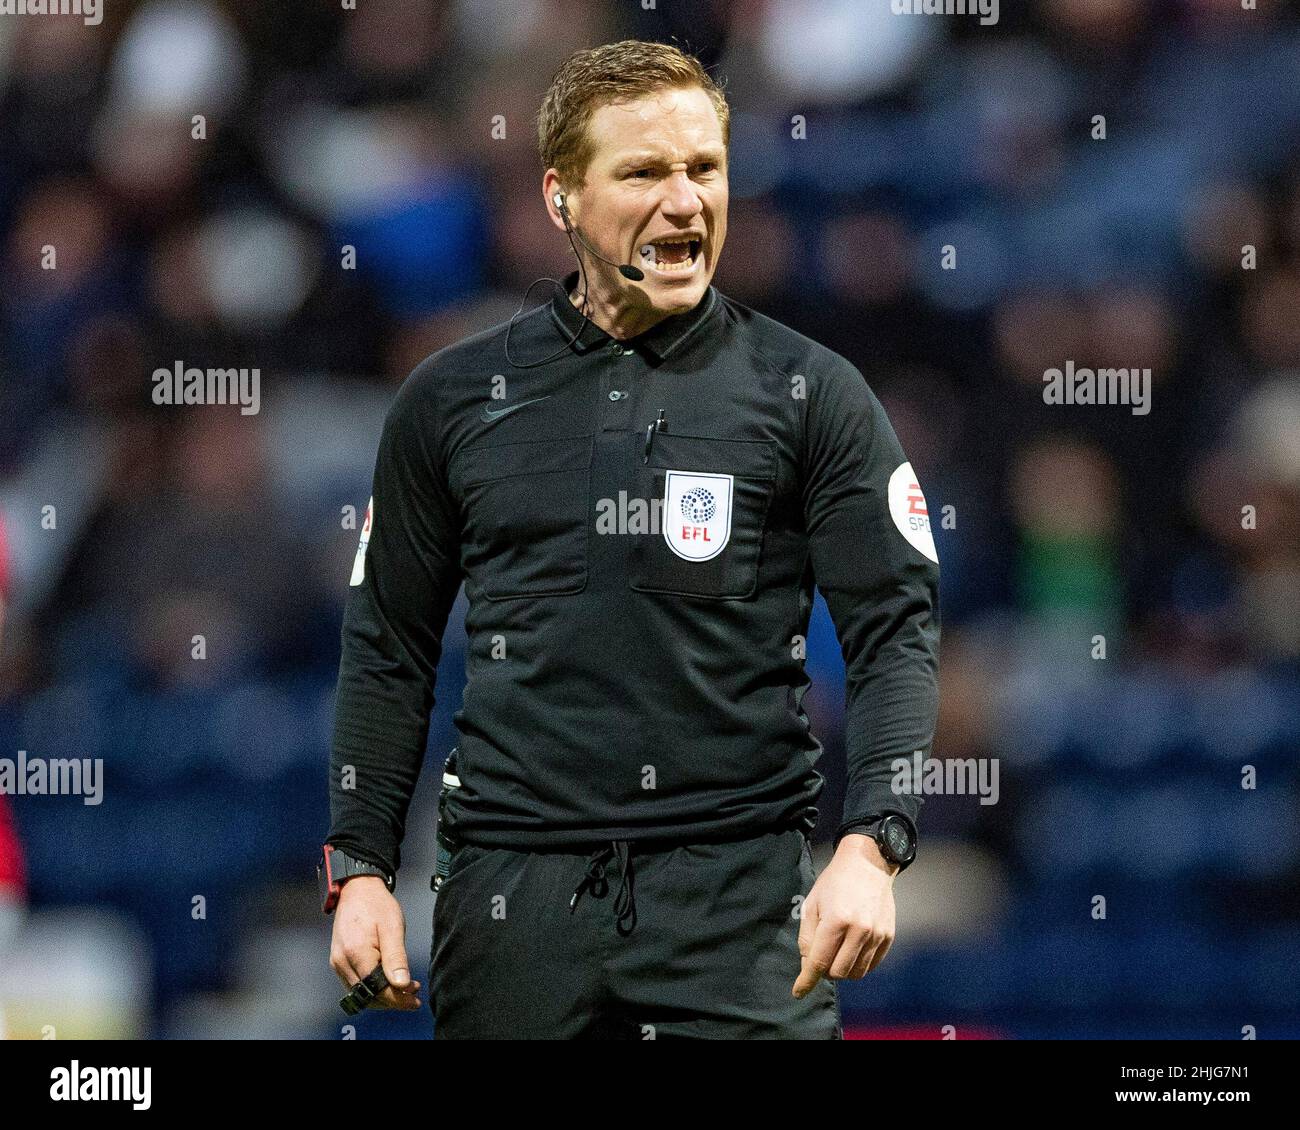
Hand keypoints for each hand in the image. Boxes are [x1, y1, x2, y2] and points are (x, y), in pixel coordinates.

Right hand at [329, 876, 421, 1010]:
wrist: (357, 890)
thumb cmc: (377, 905)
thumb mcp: (393, 927)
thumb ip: (396, 957)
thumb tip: (402, 985)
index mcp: (356, 953)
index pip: (377, 990)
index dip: (397, 999)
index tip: (415, 1001)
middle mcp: (342, 962)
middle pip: (368, 996)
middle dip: (392, 1000)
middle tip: (414, 996)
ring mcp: (338, 963)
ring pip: (361, 993)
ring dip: (383, 996)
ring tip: (406, 989)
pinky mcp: (339, 961)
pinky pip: (356, 983)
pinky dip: (373, 988)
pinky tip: (389, 981)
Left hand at [792, 834, 897, 998]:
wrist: (867, 864)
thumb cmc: (834, 883)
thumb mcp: (812, 904)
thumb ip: (807, 938)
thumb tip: (808, 967)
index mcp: (836, 920)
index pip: (819, 962)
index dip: (807, 980)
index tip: (798, 992)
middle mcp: (860, 930)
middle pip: (838, 972)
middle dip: (825, 970)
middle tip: (821, 955)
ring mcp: (877, 934)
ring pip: (856, 973)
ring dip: (843, 968)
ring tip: (837, 950)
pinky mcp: (888, 936)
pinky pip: (871, 965)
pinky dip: (858, 964)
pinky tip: (852, 949)